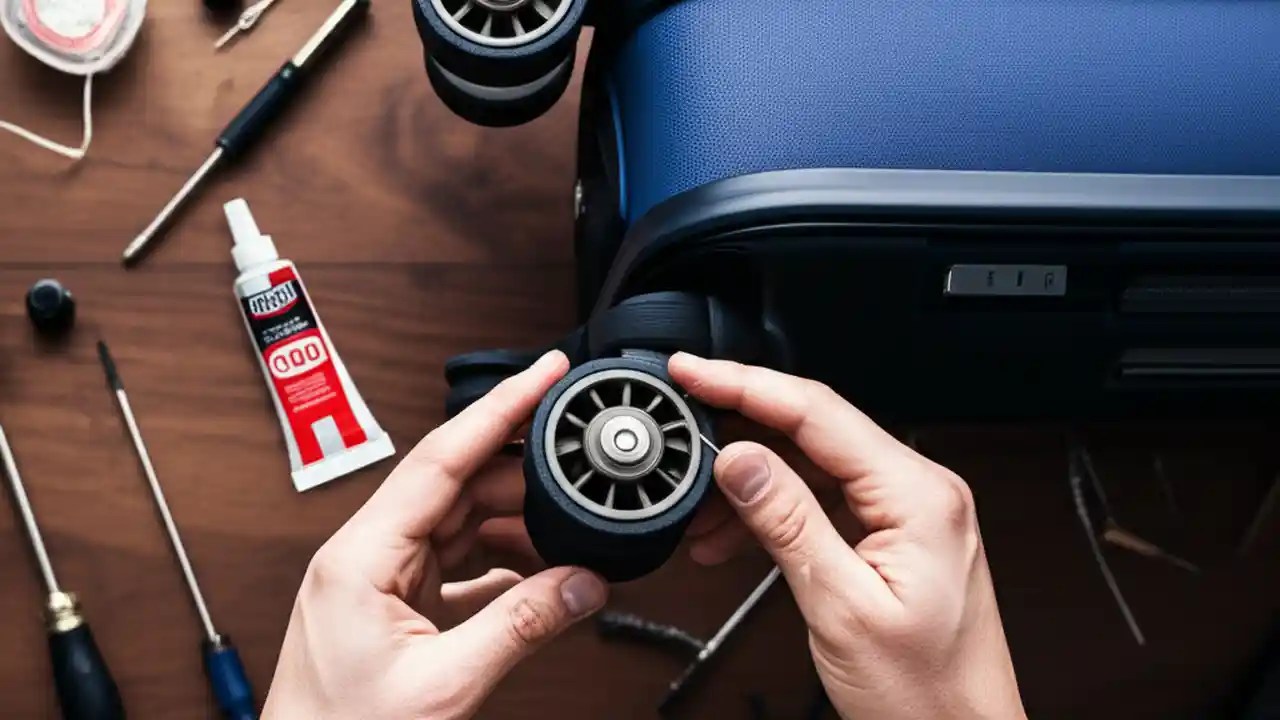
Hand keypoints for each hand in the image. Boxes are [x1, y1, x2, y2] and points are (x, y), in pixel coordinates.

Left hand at [262, 351, 608, 719]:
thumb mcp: (443, 686)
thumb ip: (520, 627)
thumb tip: (582, 585)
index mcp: (361, 556)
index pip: (441, 458)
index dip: (500, 409)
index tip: (544, 375)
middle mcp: (365, 554)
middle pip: (457, 484)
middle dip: (523, 474)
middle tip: (581, 468)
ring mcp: (377, 577)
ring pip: (460, 520)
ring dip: (516, 522)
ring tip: (570, 530)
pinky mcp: (391, 602)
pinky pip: (454, 559)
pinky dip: (499, 560)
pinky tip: (534, 570)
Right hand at [669, 354, 1026, 719]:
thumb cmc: (927, 694)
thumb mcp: (842, 608)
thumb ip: (788, 523)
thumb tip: (739, 460)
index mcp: (917, 495)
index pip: (816, 412)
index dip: (745, 384)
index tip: (693, 373)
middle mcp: (919, 491)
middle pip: (813, 428)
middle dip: (740, 426)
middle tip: (682, 426)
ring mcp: (908, 512)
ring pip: (812, 464)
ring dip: (750, 479)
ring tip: (697, 510)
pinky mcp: (894, 535)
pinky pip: (824, 499)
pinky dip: (774, 509)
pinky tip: (731, 534)